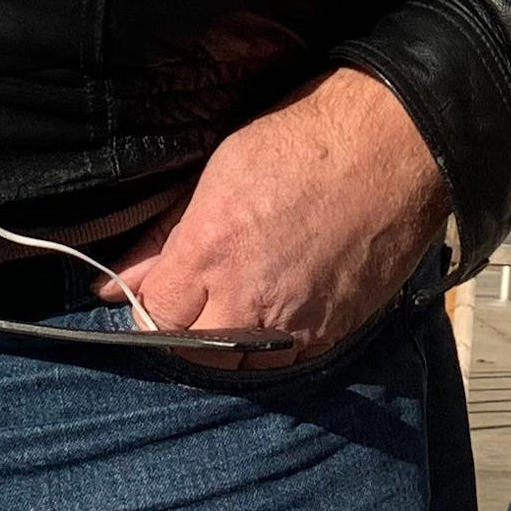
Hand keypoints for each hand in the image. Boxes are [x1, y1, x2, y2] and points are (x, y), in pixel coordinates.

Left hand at [109, 68, 450, 363]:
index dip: (152, 304)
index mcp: (210, 252)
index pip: (153, 315)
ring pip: (241, 370)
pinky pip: (290, 363)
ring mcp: (296, 323)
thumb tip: (116, 279)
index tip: (161, 289)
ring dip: (229, 349)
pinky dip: (275, 350)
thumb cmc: (305, 140)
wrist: (395, 144)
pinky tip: (278, 315)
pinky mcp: (335, 331)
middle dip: (184, 335)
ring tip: (239, 311)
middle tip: (195, 305)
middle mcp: (248, 299)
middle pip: (192, 356)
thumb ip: (165, 235)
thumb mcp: (219, 171)